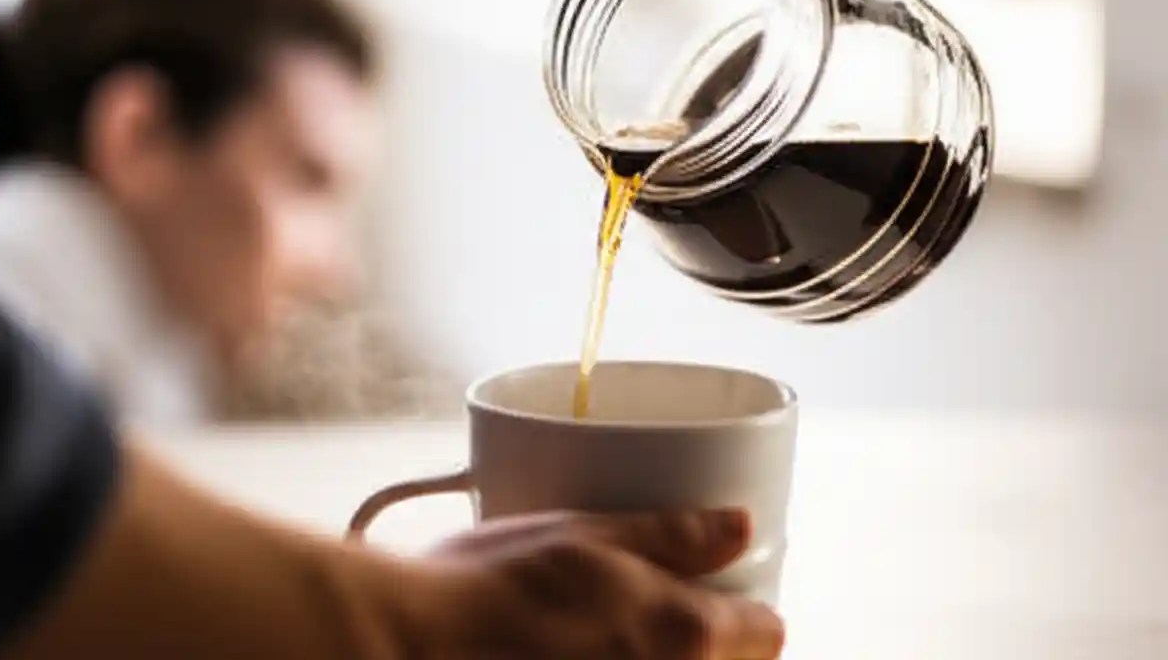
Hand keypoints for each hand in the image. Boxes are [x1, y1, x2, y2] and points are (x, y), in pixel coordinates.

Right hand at [420, 509, 783, 659]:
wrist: (407, 652)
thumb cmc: (485, 590)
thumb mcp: (580, 538)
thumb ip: (669, 536)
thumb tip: (735, 528)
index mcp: (687, 634)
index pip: (767, 631)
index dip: (746, 613)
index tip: (717, 601)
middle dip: (706, 651)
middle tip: (646, 626)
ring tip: (595, 643)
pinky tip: (565, 656)